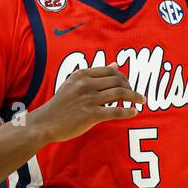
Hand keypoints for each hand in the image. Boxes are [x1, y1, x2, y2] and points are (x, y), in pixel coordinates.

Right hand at [31, 64, 145, 143]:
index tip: (128, 84)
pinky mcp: (90, 115)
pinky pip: (115, 111)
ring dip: (134, 97)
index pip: (110, 71)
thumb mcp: (74, 84)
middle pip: (117, 80)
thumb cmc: (61, 104)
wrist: (45, 123)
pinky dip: (128, 111)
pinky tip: (134, 112)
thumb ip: (94, 75)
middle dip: (130, 86)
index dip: (123, 77)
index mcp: (82, 75)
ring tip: (141, 101)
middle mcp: (86, 84)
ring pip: (119, 93)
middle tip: (137, 94)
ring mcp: (88, 99)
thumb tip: (115, 64)